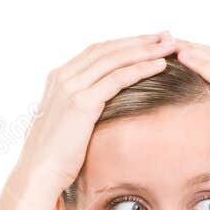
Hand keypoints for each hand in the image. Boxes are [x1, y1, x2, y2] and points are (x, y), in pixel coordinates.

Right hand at [0, 33, 174, 209]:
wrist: (38, 174)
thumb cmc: (54, 157)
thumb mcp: (65, 124)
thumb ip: (78, 108)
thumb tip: (96, 110)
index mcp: (59, 78)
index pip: (98, 51)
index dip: (126, 44)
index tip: (150, 41)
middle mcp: (63, 77)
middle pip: (109, 49)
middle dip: (140, 40)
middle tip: (168, 35)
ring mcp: (71, 88)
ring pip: (115, 59)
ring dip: (146, 49)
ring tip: (171, 45)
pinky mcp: (82, 103)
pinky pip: (118, 78)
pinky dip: (141, 68)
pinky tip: (161, 65)